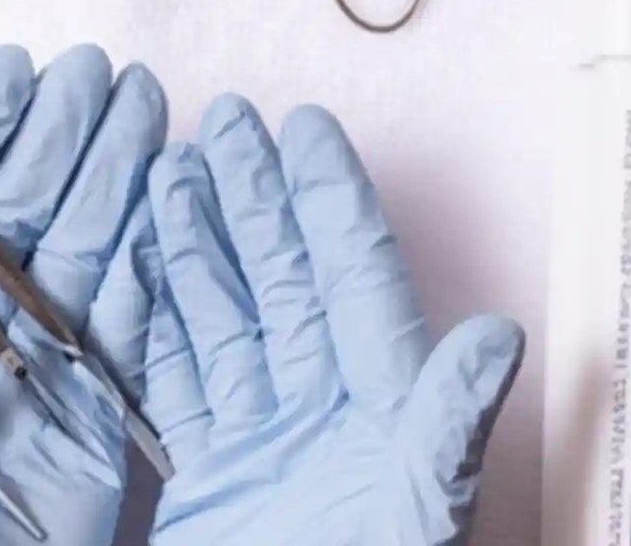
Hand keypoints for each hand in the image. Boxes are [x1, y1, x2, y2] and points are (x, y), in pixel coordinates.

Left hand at [0, 45, 165, 544]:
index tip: (11, 67)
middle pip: (18, 205)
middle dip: (58, 131)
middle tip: (96, 67)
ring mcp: (38, 357)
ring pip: (82, 242)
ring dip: (114, 169)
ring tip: (142, 98)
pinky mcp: (97, 399)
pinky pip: (131, 312)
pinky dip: (152, 252)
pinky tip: (171, 189)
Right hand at [140, 96, 524, 544]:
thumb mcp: (416, 515)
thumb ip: (445, 425)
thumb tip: (497, 334)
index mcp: (383, 405)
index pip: (354, 277)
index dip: (329, 198)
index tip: (305, 128)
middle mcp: (321, 406)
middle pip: (281, 277)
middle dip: (251, 198)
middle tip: (223, 124)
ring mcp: (259, 434)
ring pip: (222, 314)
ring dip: (195, 243)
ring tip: (167, 171)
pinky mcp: (206, 470)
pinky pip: (174, 376)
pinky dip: (151, 318)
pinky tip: (132, 263)